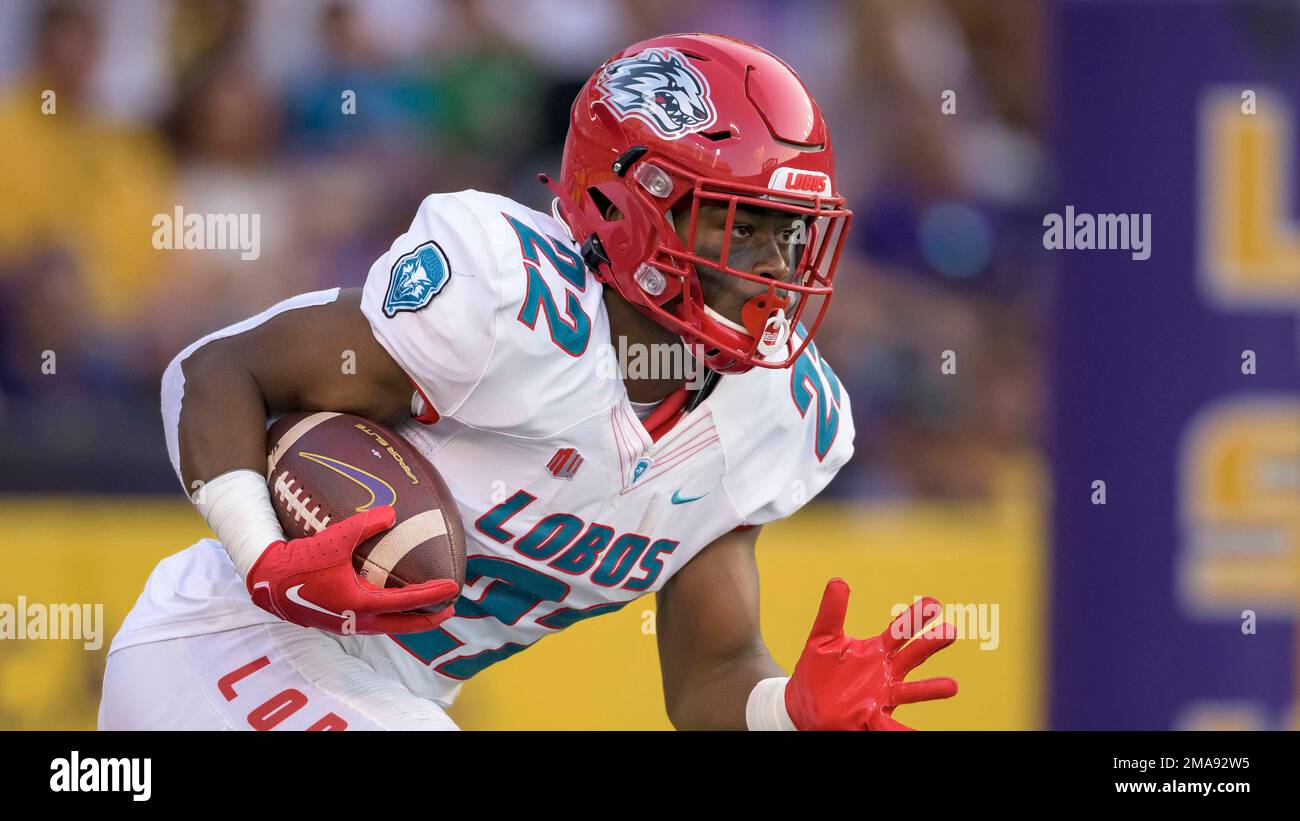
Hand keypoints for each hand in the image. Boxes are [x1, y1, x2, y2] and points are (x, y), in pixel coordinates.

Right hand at [246, 505, 458, 635]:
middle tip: (449, 609)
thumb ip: (366, 525)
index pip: (407, 601)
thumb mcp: (336, 539)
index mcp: (361, 603)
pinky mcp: (338, 623)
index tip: (452, 589)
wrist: (268, 582)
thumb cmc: (301, 561)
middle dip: (429, 619)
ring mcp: (347, 625)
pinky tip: (390, 606)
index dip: (432, 595)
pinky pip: (373, 623)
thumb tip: (393, 513)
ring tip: (425, 610)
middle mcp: (358, 620)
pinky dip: (389, 618)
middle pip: (403, 625)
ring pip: (387, 627)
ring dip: (409, 620)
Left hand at [785, 578, 957, 729]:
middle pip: (911, 656)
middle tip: (950, 631)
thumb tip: (838, 581)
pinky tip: (918, 734)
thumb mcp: (822, 638)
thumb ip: (831, 612)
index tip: (933, 603)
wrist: (806, 706)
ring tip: (951, 686)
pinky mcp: (870, 719)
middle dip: (929, 644)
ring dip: (929, 689)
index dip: (914, 617)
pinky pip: (889, 727)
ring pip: (909, 692)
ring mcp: (880, 697)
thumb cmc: (819, 671)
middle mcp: (885, 673)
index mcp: (875, 651)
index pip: (899, 631)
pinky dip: (903, 730)